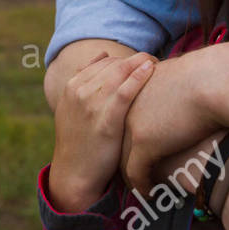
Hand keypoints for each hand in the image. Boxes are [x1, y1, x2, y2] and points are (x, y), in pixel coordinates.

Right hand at [47, 51, 155, 211]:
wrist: (74, 173)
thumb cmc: (80, 141)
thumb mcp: (73, 107)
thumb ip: (86, 82)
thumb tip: (103, 55)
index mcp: (71, 86)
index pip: (103, 62)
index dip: (124, 59)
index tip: (140, 62)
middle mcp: (79, 91)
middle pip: (113, 64)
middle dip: (135, 59)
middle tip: (153, 61)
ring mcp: (91, 104)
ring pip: (119, 72)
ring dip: (141, 63)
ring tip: (157, 63)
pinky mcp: (106, 120)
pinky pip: (125, 91)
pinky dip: (138, 77)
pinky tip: (150, 71)